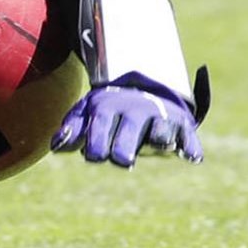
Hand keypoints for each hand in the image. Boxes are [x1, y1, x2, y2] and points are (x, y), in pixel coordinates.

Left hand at [52, 70, 201, 166]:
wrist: (144, 86)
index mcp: (108, 107)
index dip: (96, 141)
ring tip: (159, 144)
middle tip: (121, 161)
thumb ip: (71, 130)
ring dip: (161, 137)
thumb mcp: (87, 113)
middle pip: (130, 128)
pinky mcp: (182, 124)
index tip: (93, 157)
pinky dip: (191, 146)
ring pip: (161, 128)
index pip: (100, 124)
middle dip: (124, 144)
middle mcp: (135, 110)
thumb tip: (56, 147)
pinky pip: (188, 136)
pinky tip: (191, 157)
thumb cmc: (109, 109)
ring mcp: (160, 116)